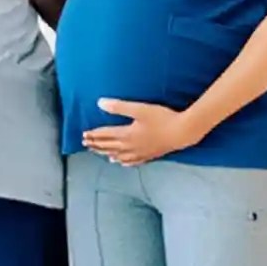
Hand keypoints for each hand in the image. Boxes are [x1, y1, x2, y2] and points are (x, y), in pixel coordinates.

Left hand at [82, 98, 207, 165]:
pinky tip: (120, 162)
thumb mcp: (139, 109)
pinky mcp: (149, 155)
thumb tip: (100, 103)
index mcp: (126, 134)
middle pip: (109, 146)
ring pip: (119, 155)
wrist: (182, 132)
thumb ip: (119, 106)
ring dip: (107, 153)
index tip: (84, 136)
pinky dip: (123, 161)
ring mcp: (140, 152)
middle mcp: (130, 146)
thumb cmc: (162, 118)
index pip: (105, 135)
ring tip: (99, 153)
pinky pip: (132, 161)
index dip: (94, 135)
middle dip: (96, 145)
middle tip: (86, 144)